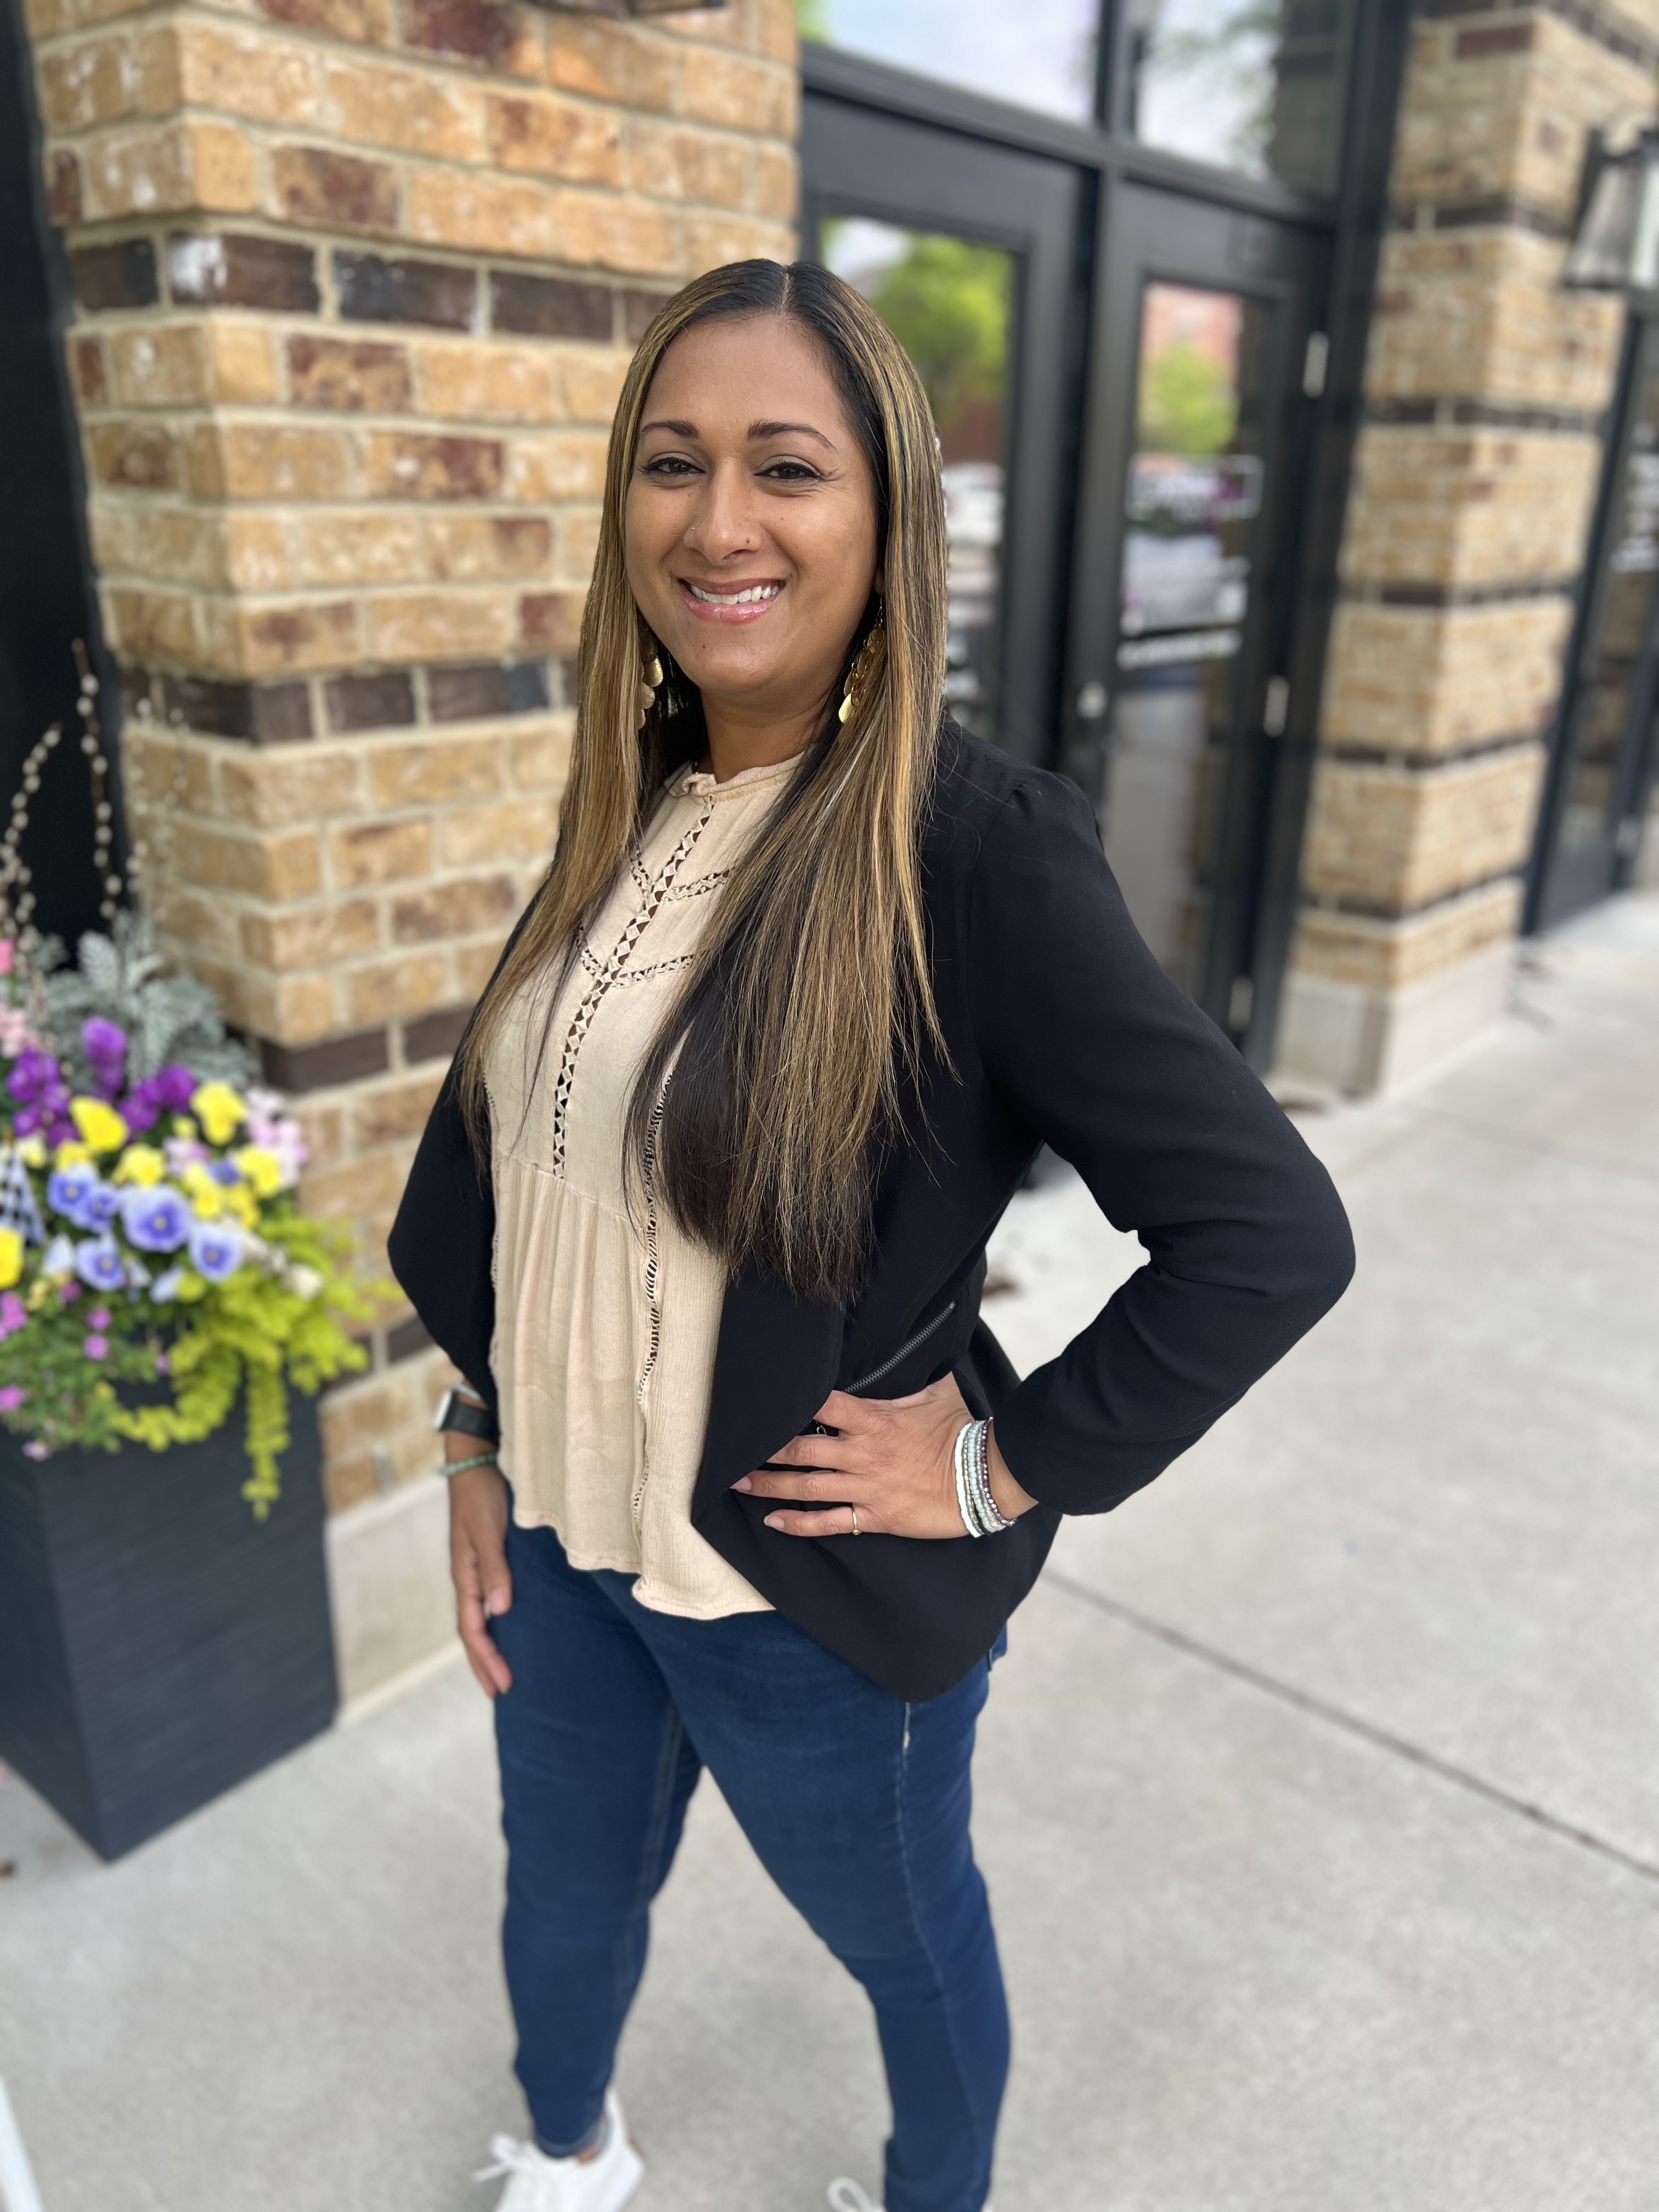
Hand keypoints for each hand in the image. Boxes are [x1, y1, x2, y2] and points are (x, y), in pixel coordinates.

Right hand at [448, 1455, 512, 1697]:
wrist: (475, 1464)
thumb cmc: (482, 1495)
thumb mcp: (488, 1531)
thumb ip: (494, 1568)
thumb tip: (500, 1611)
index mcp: (465, 1576)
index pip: (473, 1629)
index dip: (487, 1658)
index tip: (503, 1684)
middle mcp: (468, 1579)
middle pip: (472, 1632)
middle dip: (484, 1664)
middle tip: (502, 1692)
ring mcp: (475, 1571)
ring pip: (478, 1619)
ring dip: (487, 1648)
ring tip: (500, 1672)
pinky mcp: (486, 1560)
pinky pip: (486, 1602)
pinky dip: (493, 1624)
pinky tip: (506, 1628)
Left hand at [733, 1373, 1038, 1539]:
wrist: (986, 1478)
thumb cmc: (961, 1431)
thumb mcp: (936, 1393)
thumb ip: (910, 1376)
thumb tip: (909, 1345)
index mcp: (873, 1419)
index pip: (820, 1405)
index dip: (788, 1404)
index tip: (761, 1404)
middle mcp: (862, 1453)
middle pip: (800, 1449)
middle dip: (764, 1449)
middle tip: (731, 1450)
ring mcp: (867, 1487)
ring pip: (806, 1487)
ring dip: (769, 1485)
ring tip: (738, 1483)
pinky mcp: (876, 1517)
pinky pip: (829, 1522)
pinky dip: (799, 1523)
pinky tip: (774, 1523)